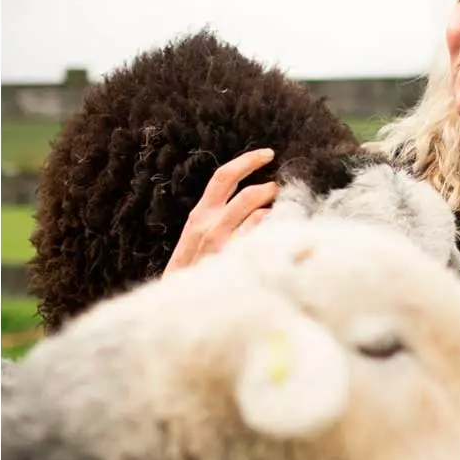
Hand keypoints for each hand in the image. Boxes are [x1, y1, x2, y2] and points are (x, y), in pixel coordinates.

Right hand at [163, 147, 278, 274]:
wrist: (176, 306)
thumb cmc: (191, 271)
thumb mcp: (198, 239)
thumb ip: (222, 220)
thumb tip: (260, 210)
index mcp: (199, 215)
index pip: (223, 177)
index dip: (247, 161)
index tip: (268, 153)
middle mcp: (209, 226)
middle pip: (247, 195)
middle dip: (269, 189)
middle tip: (279, 191)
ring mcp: (222, 246)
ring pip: (258, 216)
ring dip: (275, 212)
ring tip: (280, 217)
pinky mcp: (233, 263)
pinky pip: (262, 242)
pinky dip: (275, 237)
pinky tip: (283, 243)